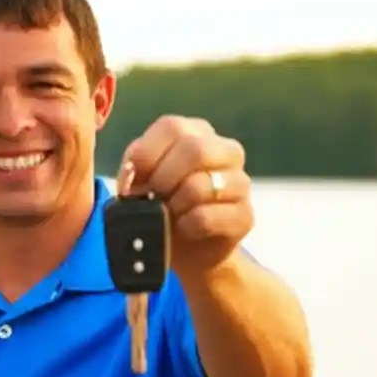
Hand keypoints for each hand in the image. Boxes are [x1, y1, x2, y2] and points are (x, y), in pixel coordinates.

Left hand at [118, 115, 252, 275]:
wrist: (186, 249)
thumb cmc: (159, 205)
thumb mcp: (139, 181)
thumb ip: (133, 169)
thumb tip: (131, 172)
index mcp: (196, 133)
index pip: (172, 127)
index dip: (146, 153)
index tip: (131, 178)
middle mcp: (225, 151)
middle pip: (194, 149)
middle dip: (163, 178)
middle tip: (152, 197)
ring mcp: (240, 183)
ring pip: (202, 185)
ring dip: (174, 204)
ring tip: (167, 214)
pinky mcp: (244, 216)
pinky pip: (208, 217)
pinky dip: (186, 226)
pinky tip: (183, 228)